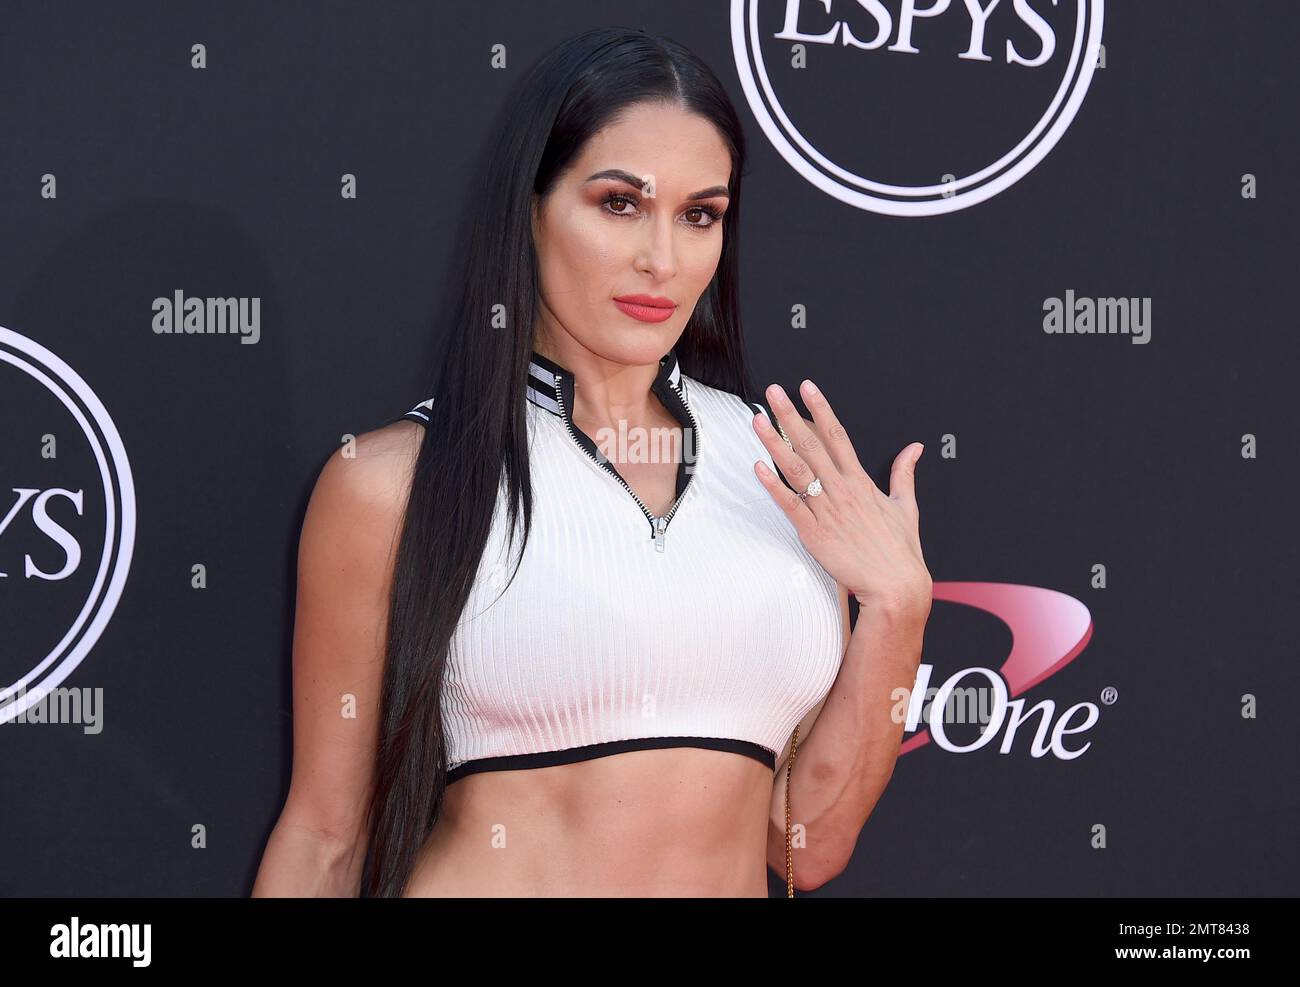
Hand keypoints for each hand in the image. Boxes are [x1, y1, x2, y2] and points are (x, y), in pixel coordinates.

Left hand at [752, 379, 931, 621]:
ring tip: (758, 420)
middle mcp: (841, 489)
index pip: (837, 435)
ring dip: (774, 443)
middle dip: (789, 415)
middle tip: (772, 392)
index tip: (807, 387)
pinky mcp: (813, 532)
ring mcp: (826, 510)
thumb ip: (905, 473)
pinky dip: (772, 485)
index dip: (821, 408)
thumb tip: (915, 447)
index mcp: (861, 481)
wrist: (895, 585)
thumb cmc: (900, 550)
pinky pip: (788, 504)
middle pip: (810, 444)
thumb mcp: (907, 505)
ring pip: (795, 469)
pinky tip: (758, 466)